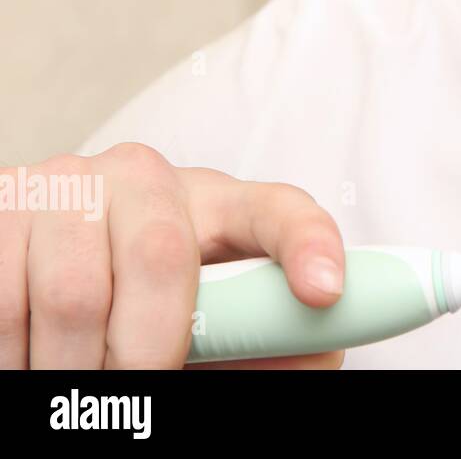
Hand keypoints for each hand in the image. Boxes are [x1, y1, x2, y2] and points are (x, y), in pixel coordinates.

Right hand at [0, 143, 346, 368]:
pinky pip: (5, 301)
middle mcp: (144, 176)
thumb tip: (313, 353)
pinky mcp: (1, 202)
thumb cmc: (147, 307)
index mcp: (218, 204)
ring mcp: (68, 182)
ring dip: (75, 366)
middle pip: (161, 258)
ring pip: (74, 294)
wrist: (46, 277)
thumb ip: (264, 337)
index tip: (325, 292)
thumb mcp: (211, 319)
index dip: (308, 246)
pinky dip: (17, 356)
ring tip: (80, 380)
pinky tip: (30, 361)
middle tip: (141, 388)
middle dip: (149, 348)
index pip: (279, 212)